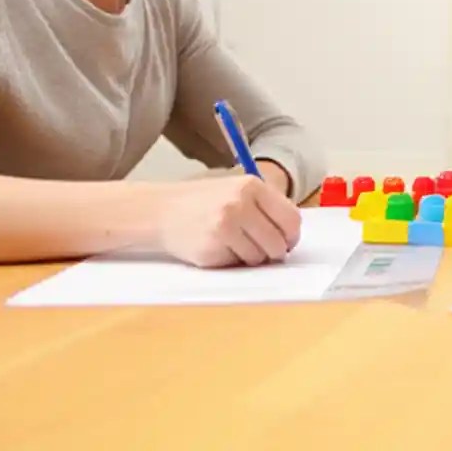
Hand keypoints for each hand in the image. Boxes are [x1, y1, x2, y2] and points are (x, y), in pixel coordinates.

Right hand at [155, 175, 301, 267]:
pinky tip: (217, 247)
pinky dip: (232, 261)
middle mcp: (240, 204)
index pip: (291, 218)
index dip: (292, 236)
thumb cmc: (203, 202)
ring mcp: (225, 227)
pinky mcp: (211, 248)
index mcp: (252, 186)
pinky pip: (237, 264)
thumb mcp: (236, 190)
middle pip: (278, 242)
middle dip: (275, 251)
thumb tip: (292, 234)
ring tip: (233, 244)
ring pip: (259, 257)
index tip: (287, 242)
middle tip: (264, 250)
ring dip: (252, 257)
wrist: (159, 211)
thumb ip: (265, 206)